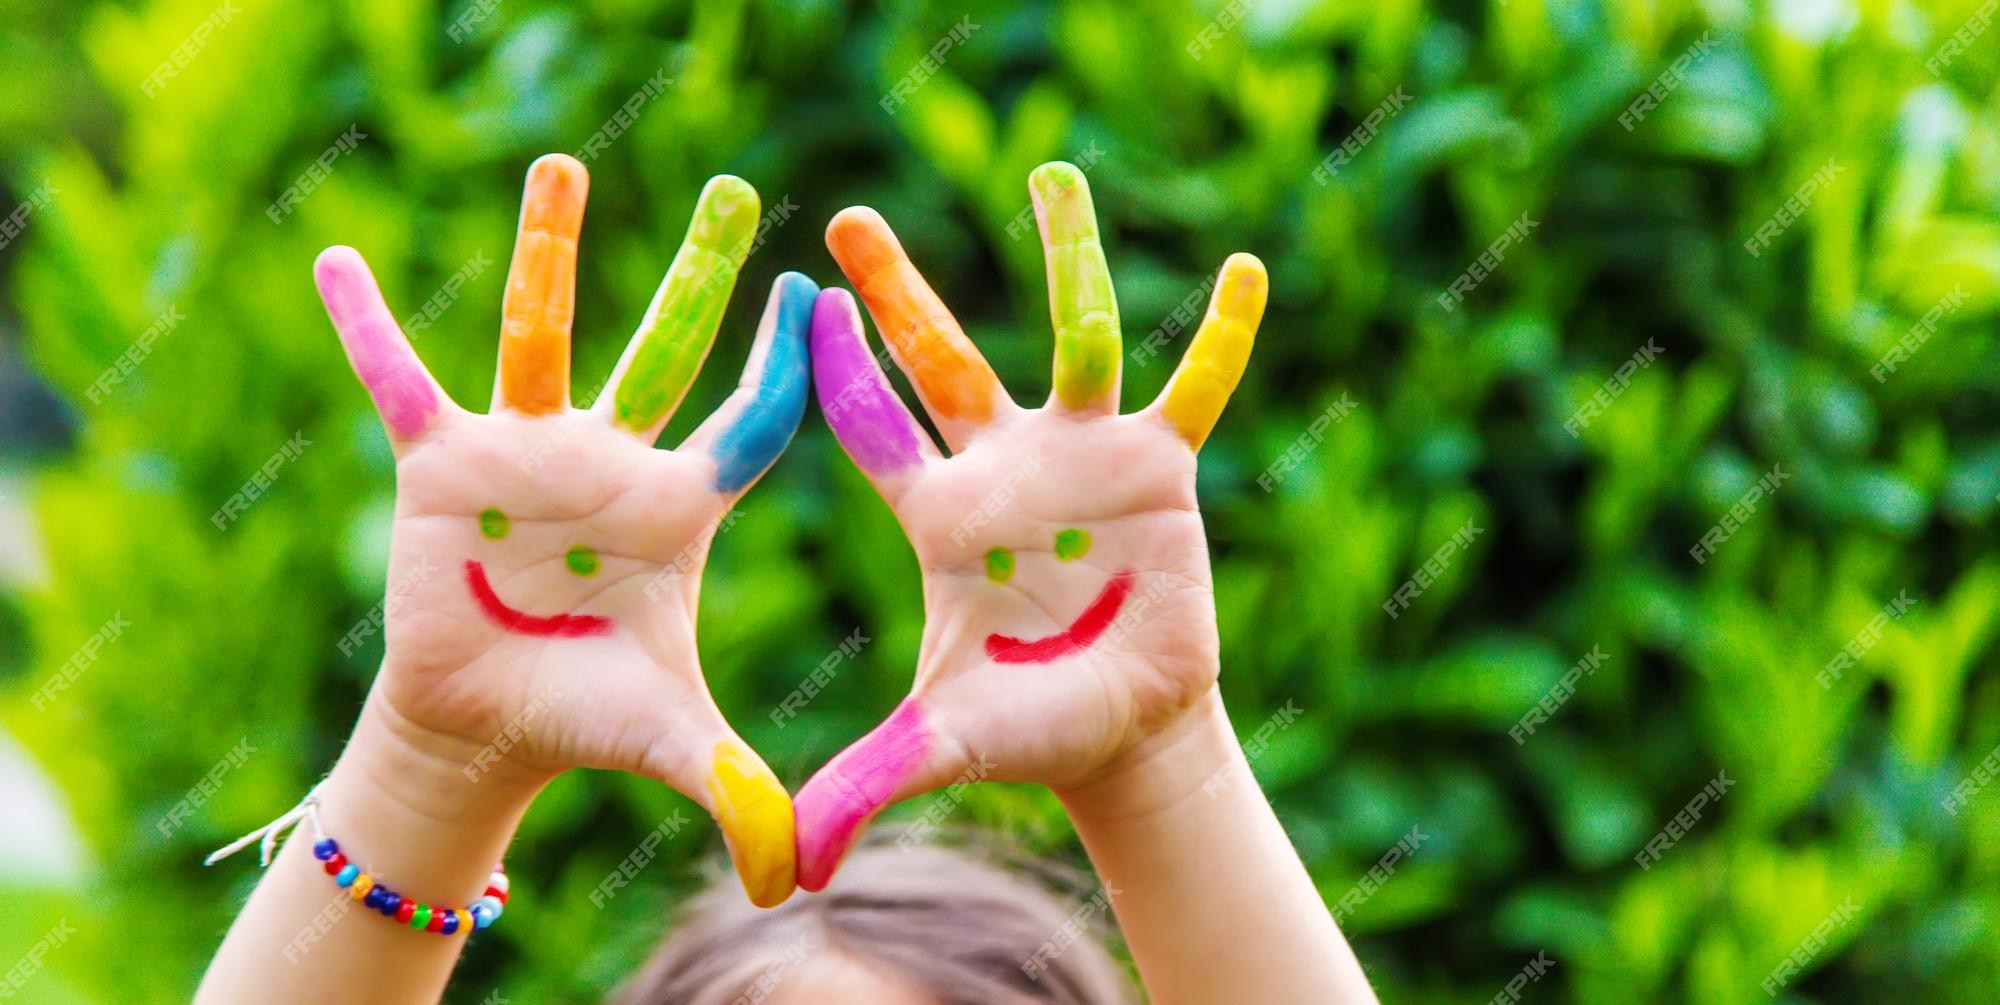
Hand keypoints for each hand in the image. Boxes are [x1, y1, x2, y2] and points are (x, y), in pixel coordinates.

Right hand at [314, 154, 808, 905]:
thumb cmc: (589, 717)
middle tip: (747, 190)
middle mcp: (611, 461)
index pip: (748, 423)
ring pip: (542, 333)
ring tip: (566, 166)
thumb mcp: (670, 740)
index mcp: (680, 509)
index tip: (817, 296)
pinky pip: (400, 380)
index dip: (782, 366)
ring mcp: (527, 453)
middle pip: (666, 348)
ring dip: (551, 251)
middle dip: (704, 272)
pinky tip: (335, 262)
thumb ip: (738, 790)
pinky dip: (368, 329)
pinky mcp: (442, 465)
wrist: (490, 724)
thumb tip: (796, 881)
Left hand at [793, 161, 1265, 889]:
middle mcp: (1002, 467)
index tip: (804, 297)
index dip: (840, 368)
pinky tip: (1243, 270)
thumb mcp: (941, 746)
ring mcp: (1082, 459)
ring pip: (1072, 339)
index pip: (874, 426)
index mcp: (938, 514)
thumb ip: (864, 784)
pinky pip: (1195, 389)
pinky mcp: (1160, 471)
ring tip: (1054, 175)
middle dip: (898, 289)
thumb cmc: (1026, 729)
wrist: (1120, 730)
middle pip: (943, 359)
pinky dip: (1219, 337)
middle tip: (849, 217)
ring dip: (1065, 259)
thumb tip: (781, 873)